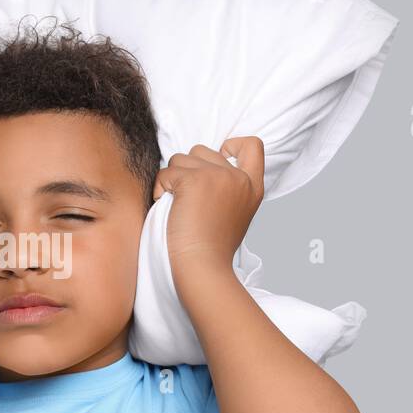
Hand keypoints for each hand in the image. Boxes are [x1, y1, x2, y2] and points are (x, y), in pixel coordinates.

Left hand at [153, 136, 264, 286]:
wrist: (203, 267)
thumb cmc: (211, 249)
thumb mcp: (232, 213)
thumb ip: (227, 188)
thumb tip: (200, 169)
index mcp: (252, 186)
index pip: (253, 145)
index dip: (233, 145)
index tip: (220, 160)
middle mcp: (238, 177)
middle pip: (203, 151)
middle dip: (188, 170)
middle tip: (188, 201)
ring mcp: (217, 176)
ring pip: (180, 159)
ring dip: (172, 180)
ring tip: (178, 207)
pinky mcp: (193, 180)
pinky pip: (166, 173)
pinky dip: (160, 190)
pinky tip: (167, 209)